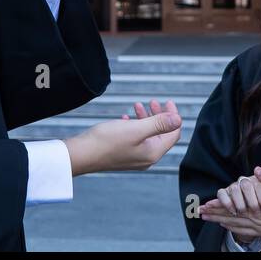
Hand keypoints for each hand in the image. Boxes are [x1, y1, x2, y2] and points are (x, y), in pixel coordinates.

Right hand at [64, 100, 181, 174]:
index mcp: (153, 153)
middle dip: (159, 116)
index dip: (173, 116)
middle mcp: (146, 158)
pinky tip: (126, 118)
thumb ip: (158, 124)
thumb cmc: (107, 141)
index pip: (173, 134)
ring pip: (147, 135)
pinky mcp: (123, 154)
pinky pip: (136, 138)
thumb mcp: (136, 129)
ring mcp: (134, 157)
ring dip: (146, 118)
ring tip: (137, 105)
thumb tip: (178, 119)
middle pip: (161, 134)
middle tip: (153, 101)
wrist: (81, 154)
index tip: (167, 101)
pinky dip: (135, 125)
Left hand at [201, 168, 260, 244]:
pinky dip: (233, 230)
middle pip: (231, 216)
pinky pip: (245, 231)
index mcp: (260, 205)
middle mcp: (257, 218)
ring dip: (220, 221)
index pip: (235, 205)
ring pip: (235, 225)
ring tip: (208, 219)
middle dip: (215, 213)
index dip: (219, 203)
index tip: (206, 202)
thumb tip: (257, 170)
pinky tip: (227, 228)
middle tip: (201, 212)